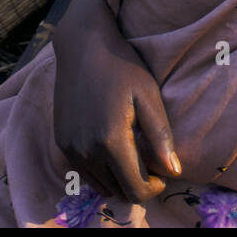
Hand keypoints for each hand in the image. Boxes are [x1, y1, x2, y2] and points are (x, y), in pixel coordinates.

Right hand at [52, 0, 179, 201]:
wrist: (82, 45)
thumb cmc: (122, 66)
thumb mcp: (149, 96)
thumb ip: (161, 137)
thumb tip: (174, 172)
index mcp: (111, 141)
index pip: (136, 190)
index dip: (154, 188)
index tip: (163, 171)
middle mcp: (86, 151)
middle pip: (118, 191)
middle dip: (138, 183)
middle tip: (151, 162)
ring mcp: (70, 149)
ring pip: (101, 185)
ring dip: (119, 178)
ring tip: (133, 153)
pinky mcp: (62, 142)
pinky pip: (85, 172)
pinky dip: (102, 170)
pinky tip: (113, 147)